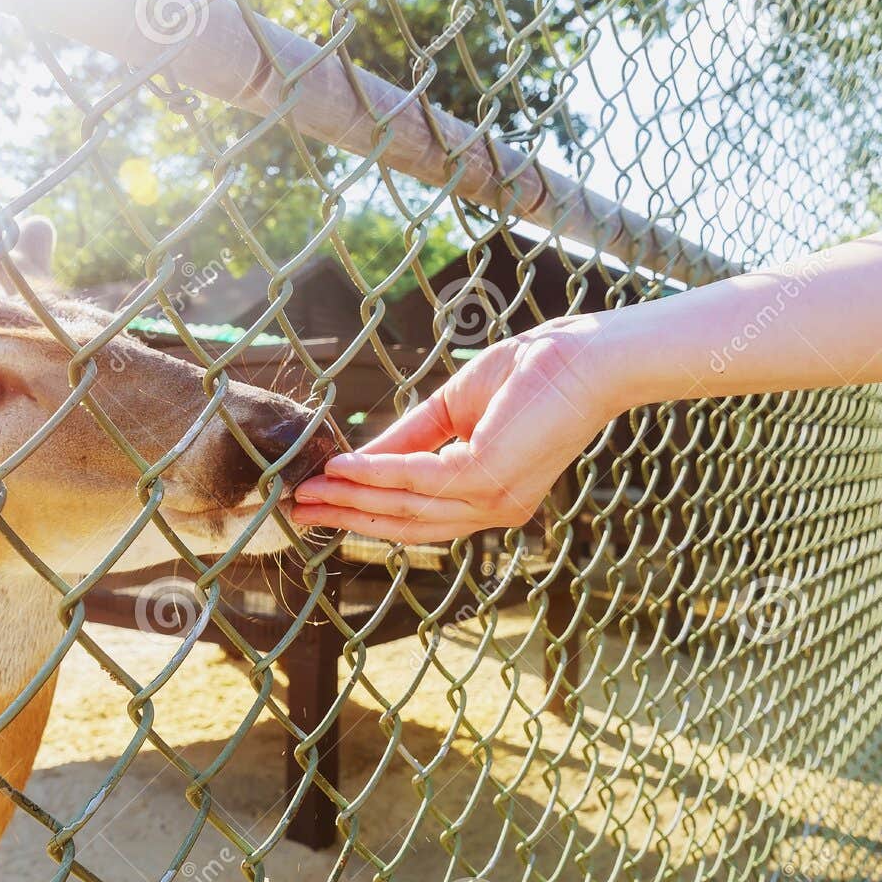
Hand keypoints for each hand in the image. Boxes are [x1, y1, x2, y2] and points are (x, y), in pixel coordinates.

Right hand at [291, 315, 631, 542]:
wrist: (585, 356)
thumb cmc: (533, 372)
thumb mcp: (455, 409)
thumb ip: (409, 440)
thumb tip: (356, 462)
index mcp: (489, 499)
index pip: (419, 516)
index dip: (365, 512)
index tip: (319, 504)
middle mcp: (493, 511)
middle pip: (405, 524)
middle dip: (348, 517)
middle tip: (297, 512)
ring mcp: (492, 500)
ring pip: (405, 508)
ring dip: (351, 499)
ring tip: (306, 491)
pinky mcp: (488, 478)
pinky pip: (415, 479)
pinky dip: (373, 473)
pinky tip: (341, 467)